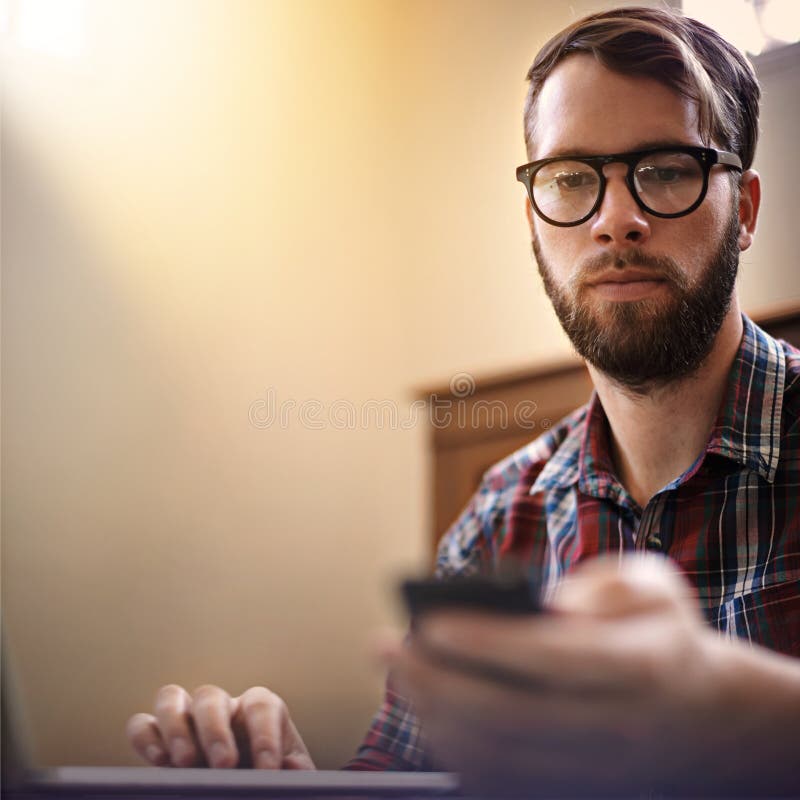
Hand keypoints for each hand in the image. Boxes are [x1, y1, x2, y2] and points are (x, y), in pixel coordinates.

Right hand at [126, 685, 314, 769]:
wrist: (245, 786)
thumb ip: (294, 773)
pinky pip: (142, 726)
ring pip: (172, 698)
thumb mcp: (289, 777)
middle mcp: (222, 707)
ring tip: (185, 763)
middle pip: (211, 697)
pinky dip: (146, 739)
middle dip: (216, 730)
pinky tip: (160, 763)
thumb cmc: (270, 776)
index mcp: (259, 711)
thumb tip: (290, 769)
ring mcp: (187, 719)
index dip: (265, 737)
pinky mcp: (158, 740)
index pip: (261, 707)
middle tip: (224, 765)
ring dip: (176, 727)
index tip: (268, 771)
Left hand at [384, 556, 799, 795]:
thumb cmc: (661, 638)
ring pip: (494, 758)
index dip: (485, 641)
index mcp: (639, 666)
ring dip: (431, 714)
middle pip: (507, 716)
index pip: (551, 658)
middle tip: (387, 645)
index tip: (429, 621)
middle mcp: (615, 728)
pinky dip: (449, 747)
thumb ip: (603, 588)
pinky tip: (424, 706)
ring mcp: (591, 773)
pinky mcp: (567, 792)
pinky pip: (496, 783)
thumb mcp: (653, 588)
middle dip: (434, 680)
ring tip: (398, 669)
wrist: (702, 720)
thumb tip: (544, 606)